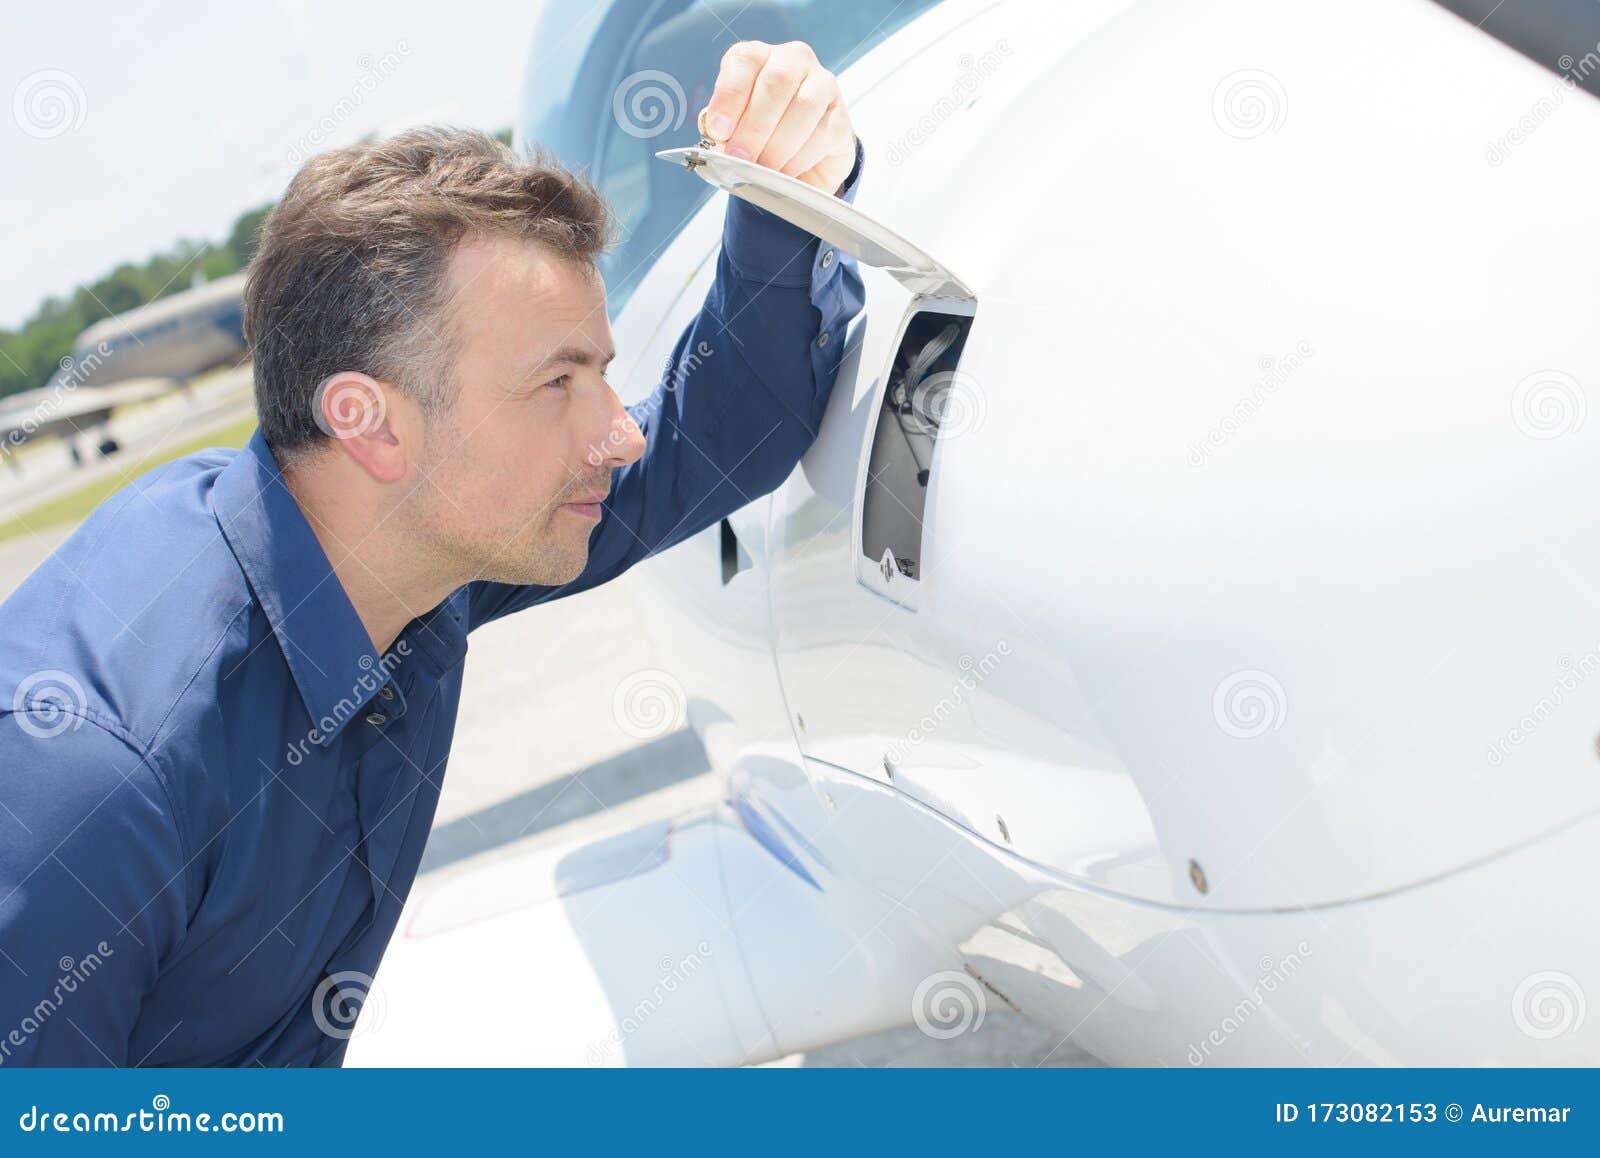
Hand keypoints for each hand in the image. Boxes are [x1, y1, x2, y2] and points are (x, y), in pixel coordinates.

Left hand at [698, 40, 855, 193]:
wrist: (799, 161)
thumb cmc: (760, 137)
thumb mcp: (735, 129)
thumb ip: (726, 130)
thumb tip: (722, 142)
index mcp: (760, 57)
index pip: (745, 60)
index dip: (730, 96)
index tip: (718, 130)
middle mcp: (794, 61)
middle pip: (777, 81)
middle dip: (755, 126)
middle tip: (740, 157)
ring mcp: (823, 85)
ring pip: (805, 105)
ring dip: (779, 144)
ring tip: (764, 169)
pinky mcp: (841, 116)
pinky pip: (824, 133)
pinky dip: (800, 157)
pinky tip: (786, 171)